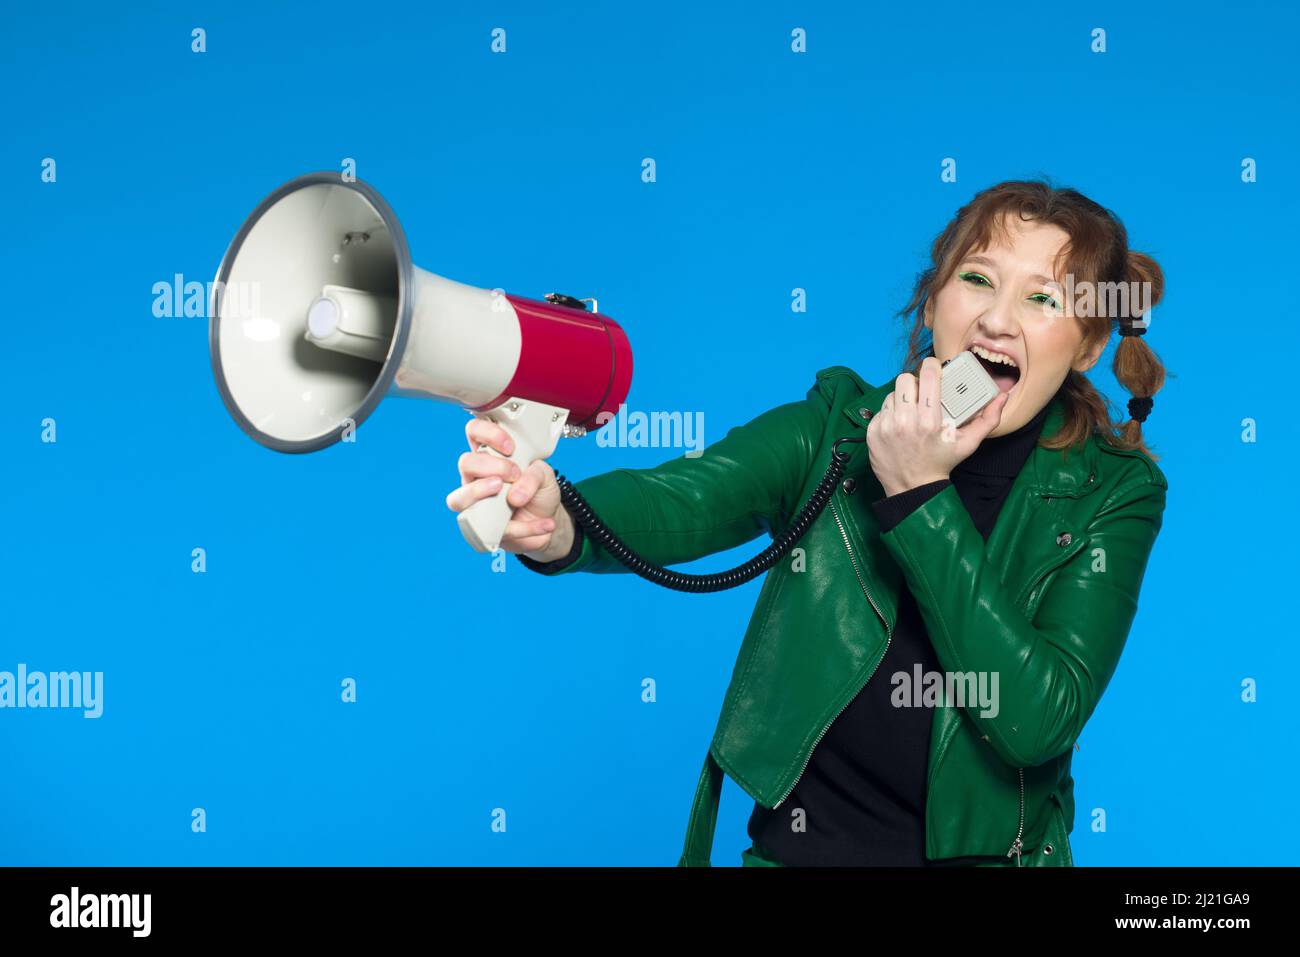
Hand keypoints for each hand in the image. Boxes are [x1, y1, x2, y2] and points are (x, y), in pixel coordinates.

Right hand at [445, 416, 575, 560]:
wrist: (546, 517)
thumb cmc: (538, 490)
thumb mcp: (545, 475)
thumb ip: (534, 475)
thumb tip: (515, 494)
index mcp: (490, 454)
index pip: (474, 431)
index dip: (486, 433)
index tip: (509, 446)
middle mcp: (476, 477)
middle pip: (465, 463)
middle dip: (490, 466)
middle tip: (514, 474)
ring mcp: (475, 502)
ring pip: (457, 499)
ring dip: (481, 494)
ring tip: (513, 499)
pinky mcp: (482, 528)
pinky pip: (489, 529)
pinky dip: (522, 529)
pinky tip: (545, 525)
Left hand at [866, 356, 1009, 497]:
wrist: (913, 488)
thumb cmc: (941, 463)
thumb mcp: (968, 444)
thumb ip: (988, 419)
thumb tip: (1002, 397)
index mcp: (929, 420)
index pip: (927, 375)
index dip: (931, 367)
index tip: (933, 369)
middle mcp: (905, 421)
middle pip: (905, 379)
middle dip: (915, 383)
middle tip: (921, 393)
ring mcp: (886, 426)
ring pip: (892, 394)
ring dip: (902, 399)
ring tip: (911, 412)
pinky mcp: (873, 431)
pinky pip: (881, 410)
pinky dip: (890, 414)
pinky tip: (899, 425)